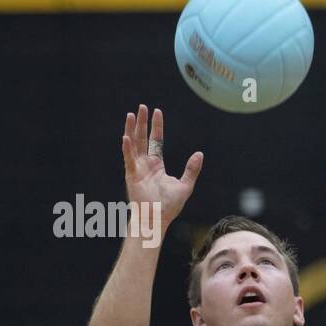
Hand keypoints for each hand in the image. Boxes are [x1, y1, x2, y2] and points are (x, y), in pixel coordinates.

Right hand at [120, 105, 202, 222]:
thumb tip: (199, 153)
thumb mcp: (185, 185)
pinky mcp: (131, 175)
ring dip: (132, 130)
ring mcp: (137, 169)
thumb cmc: (170, 206)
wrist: (158, 218)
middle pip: (143, 139)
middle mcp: (145, 164)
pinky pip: (129, 159)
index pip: (156, 141)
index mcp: (157, 165)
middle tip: (142, 107)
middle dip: (143, 123)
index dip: (156, 127)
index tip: (157, 112)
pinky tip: (126, 136)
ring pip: (133, 145)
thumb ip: (191, 169)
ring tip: (132, 114)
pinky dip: (127, 149)